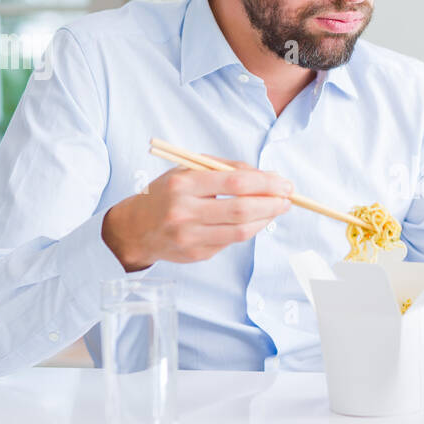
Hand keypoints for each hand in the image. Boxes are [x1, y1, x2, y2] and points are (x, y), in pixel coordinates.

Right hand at [102, 157, 292, 271]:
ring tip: (278, 209)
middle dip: (272, 203)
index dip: (265, 182)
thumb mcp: (187, 170)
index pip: (234, 182)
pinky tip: (256, 220)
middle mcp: (184, 212)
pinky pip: (231, 241)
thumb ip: (224, 168)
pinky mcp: (196, 254)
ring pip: (241, 231)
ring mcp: (190, 237)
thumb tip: (265, 175)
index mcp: (183, 185)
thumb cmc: (167, 193)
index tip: (283, 182)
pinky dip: (249, 230)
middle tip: (288, 198)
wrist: (135, 228)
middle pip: (241, 209)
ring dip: (266, 219)